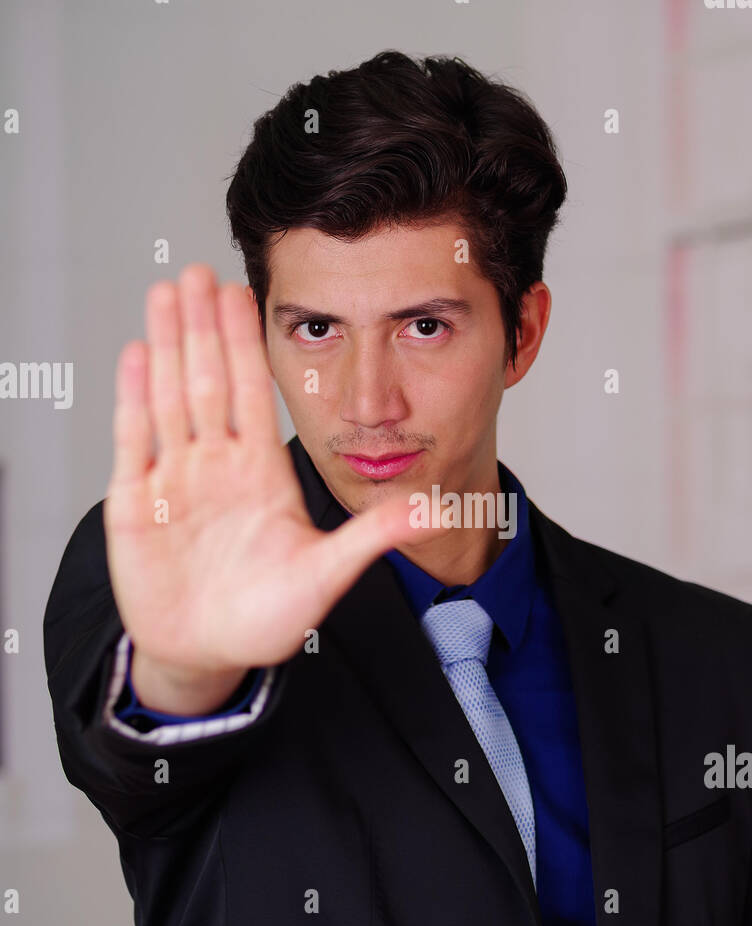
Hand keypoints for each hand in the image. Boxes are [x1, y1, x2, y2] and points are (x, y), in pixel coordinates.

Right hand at [103, 265, 430, 707]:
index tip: (245, 292)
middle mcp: (217, 467)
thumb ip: (375, 538)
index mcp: (262, 475)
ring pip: (171, 399)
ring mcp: (176, 482)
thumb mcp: (326, 575)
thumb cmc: (265, 619)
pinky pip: (137, 443)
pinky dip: (136, 400)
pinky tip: (137, 354)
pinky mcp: (138, 506)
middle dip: (203, 326)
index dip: (246, 343)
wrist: (209, 656)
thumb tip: (440, 511)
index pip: (252, 394)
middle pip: (208, 381)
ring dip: (168, 346)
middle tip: (198, 269)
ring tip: (166, 291)